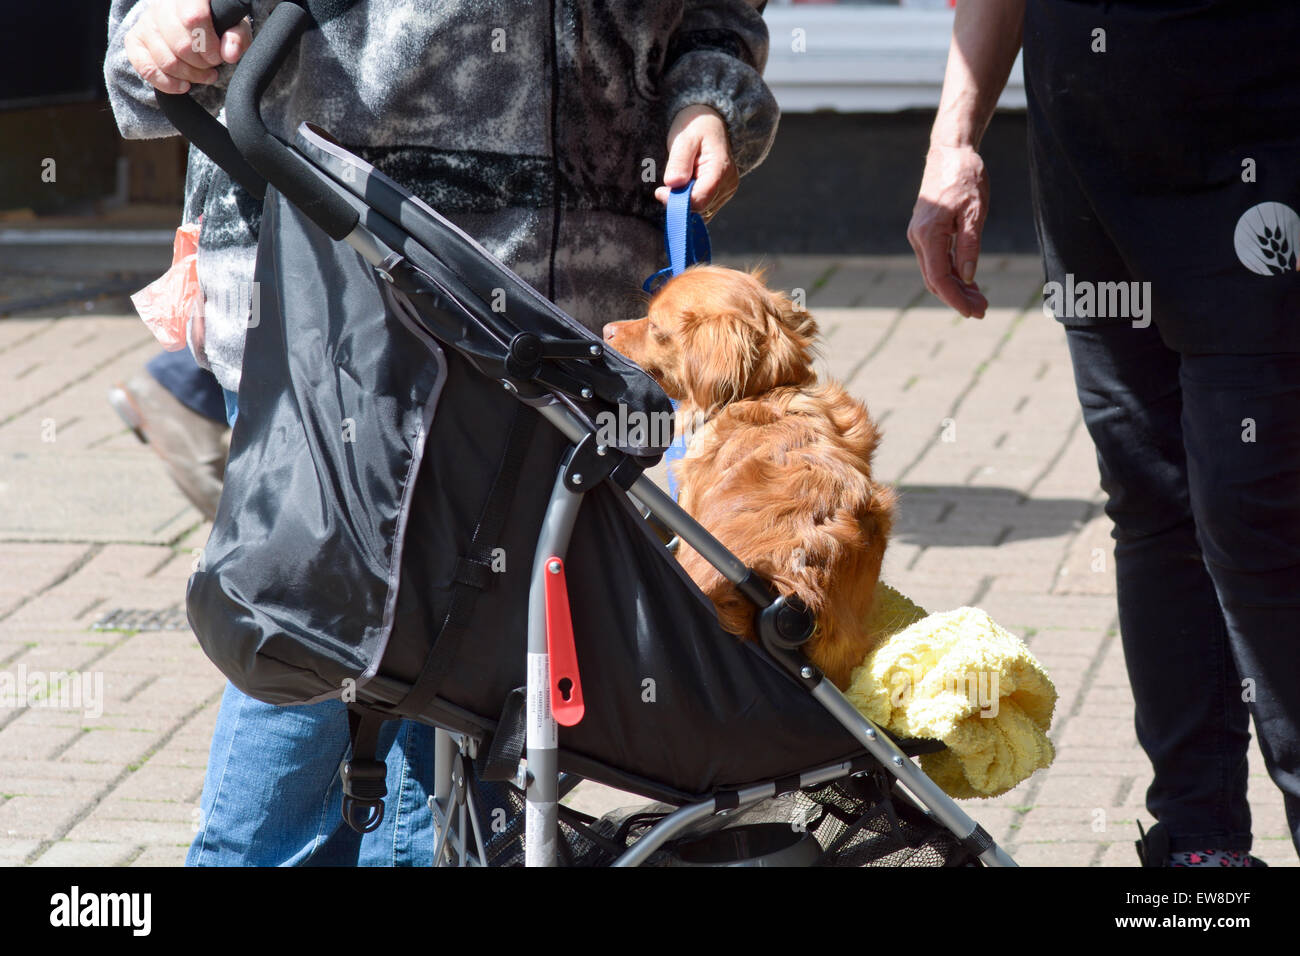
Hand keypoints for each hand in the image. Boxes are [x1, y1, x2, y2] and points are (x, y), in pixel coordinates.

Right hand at [125, 0, 252, 94]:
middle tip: (212, 67)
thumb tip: (229, 54)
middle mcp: (162, 5)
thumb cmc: (217, 24)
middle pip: (179, 44)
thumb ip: (237, 37)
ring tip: (204, 76)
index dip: (208, 45)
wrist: (192, 23)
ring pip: (165, 60)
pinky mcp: (135, 40)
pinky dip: (167, 83)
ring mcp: (145, 22)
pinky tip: (184, 85)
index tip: (218, 57)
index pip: (193, 17)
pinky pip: (145, 68)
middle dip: (201, 65)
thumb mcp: (235, 26)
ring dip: (189, 76)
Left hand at [655, 105, 737, 221]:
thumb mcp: (684, 138)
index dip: (678, 201)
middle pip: (700, 208)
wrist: (711, 122)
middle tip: (667, 185)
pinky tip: (686, 187)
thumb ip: (679, 161)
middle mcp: (728, 184)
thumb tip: (673, 184)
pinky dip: (691, 203)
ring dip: (685, 202)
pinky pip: (704, 209)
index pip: (699, 199)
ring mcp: (727, 191)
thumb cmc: (696, 126)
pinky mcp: (722, 196)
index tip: (660, 191)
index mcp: (720, 169)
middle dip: (680, 201)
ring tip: (680, 180)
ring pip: (701, 212)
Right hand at [908, 143, 990, 317]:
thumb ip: (970, 246)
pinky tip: (969, 282)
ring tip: (980, 299)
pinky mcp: (925, 232)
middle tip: (983, 310)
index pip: (939, 279)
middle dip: (958, 298)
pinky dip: (952, 273)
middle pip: (935, 280)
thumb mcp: (975, 212)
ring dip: (956, 288)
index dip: (956, 299)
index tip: (974, 312)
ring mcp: (919, 236)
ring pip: (935, 272)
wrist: (950, 151)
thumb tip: (968, 277)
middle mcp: (918, 238)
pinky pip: (936, 260)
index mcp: (928, 234)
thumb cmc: (965, 177)